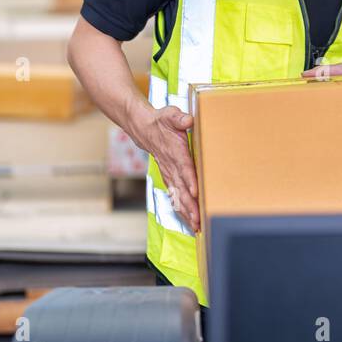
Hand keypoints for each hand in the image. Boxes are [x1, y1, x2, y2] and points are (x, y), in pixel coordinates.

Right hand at [128, 100, 199, 231]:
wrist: (143, 128)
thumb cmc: (161, 121)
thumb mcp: (170, 114)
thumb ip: (179, 118)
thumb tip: (188, 120)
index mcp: (175, 152)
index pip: (184, 167)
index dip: (189, 180)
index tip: (196, 192)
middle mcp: (171, 166)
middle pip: (181, 188)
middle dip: (190, 205)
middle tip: (198, 220)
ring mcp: (169, 173)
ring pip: (178, 195)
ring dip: (187, 211)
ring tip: (196, 226)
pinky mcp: (168, 177)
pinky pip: (175, 195)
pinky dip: (181, 208)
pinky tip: (189, 220)